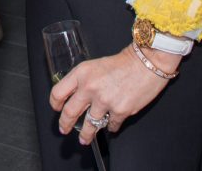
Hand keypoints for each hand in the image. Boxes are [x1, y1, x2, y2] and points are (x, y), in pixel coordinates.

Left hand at [50, 46, 174, 145]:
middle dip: (65, 124)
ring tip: (84, 139)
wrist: (146, 64)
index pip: (58, 92)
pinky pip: (111, 125)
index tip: (57, 109)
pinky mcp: (120, 111)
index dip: (55, 103)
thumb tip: (75, 96)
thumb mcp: (94, 65)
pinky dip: (111, 127)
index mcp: (81, 74)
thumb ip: (83, 80)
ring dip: (86, 134)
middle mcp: (90, 88)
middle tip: (64, 129)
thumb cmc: (122, 63)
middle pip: (70, 112)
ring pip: (89, 124)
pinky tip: (111, 126)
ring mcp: (105, 101)